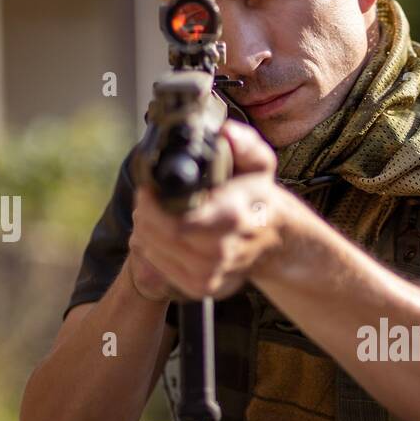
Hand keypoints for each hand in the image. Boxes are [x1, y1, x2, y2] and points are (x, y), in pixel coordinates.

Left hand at [130, 120, 281, 301]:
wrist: (275, 240)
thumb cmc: (258, 198)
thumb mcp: (259, 163)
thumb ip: (245, 144)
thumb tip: (225, 133)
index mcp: (234, 218)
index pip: (181, 223)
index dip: (154, 207)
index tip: (147, 190)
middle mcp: (224, 252)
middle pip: (163, 238)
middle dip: (145, 216)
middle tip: (144, 200)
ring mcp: (213, 274)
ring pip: (157, 254)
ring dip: (145, 232)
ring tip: (148, 215)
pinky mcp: (203, 288)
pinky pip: (162, 269)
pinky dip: (152, 250)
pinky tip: (156, 235)